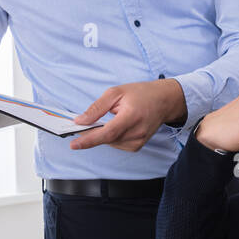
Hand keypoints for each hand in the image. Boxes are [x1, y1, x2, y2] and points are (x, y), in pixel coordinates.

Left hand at [70, 79, 188, 151]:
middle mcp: (137, 131)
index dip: (89, 140)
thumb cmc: (142, 94)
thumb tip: (80, 121)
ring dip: (104, 134)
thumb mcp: (116, 92)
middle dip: (93, 133)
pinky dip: (112, 137)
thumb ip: (97, 107)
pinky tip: (118, 126)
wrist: (164, 100)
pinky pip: (117, 145)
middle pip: (107, 139)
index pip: (107, 133)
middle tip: (87, 123)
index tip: (74, 144)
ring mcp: (139, 141)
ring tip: (114, 118)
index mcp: (131, 116)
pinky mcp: (138, 146)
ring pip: (110, 143)